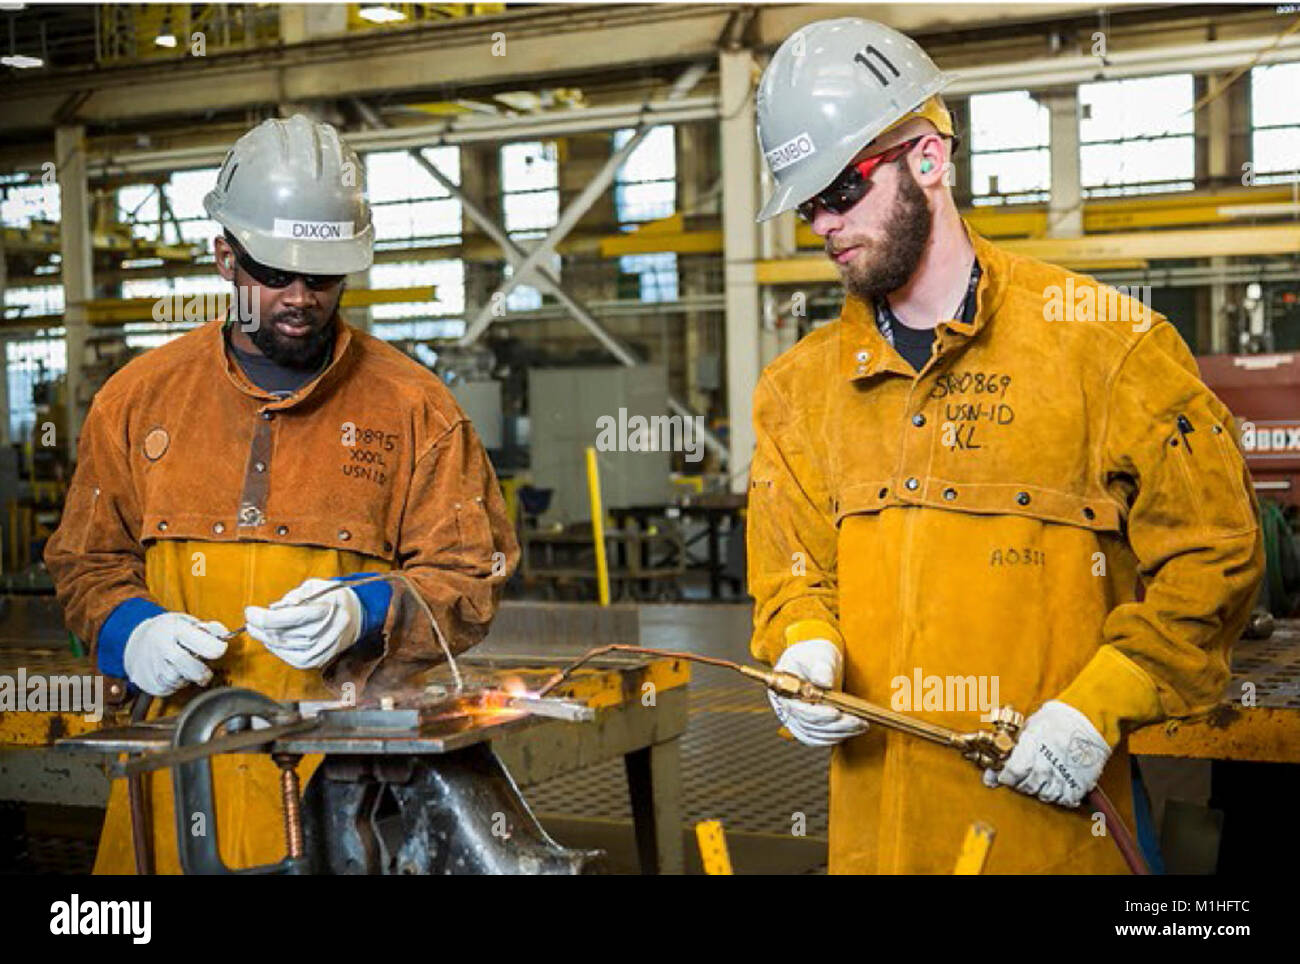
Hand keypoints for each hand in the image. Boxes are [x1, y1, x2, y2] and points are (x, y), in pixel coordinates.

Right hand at [123, 612, 229, 696]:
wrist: (137, 639)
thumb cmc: (168, 630)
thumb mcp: (188, 621)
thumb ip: (209, 629)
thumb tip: (225, 636)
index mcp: (174, 629)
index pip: (203, 643)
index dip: (217, 648)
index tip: (219, 649)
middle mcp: (161, 646)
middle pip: (187, 666)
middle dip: (202, 672)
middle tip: (206, 673)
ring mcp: (151, 664)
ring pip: (177, 680)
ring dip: (186, 678)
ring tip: (184, 667)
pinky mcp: (146, 681)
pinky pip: (167, 689)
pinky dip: (175, 684)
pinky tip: (172, 673)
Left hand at [243, 578, 361, 669]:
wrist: (358, 617)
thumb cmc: (334, 598)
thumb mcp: (316, 586)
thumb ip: (293, 597)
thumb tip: (271, 610)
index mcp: (327, 610)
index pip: (287, 618)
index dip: (263, 616)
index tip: (250, 611)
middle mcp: (326, 633)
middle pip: (282, 634)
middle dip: (260, 627)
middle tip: (249, 620)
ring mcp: (322, 650)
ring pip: (284, 647)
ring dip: (265, 638)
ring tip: (256, 628)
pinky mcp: (318, 660)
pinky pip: (290, 658)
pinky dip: (277, 649)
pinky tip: (271, 640)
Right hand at [767, 638, 867, 746]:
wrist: (817, 662)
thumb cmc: (815, 655)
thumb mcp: (819, 653)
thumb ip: (821, 666)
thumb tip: (824, 681)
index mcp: (784, 687)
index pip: (797, 708)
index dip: (817, 714)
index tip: (836, 712)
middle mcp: (787, 707)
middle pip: (808, 725)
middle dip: (835, 725)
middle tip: (857, 721)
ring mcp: (796, 718)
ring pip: (815, 735)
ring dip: (839, 732)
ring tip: (860, 725)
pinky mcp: (808, 726)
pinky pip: (819, 738)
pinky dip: (836, 736)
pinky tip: (852, 730)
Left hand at [984, 700, 1109, 806]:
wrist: (1089, 719)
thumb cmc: (1056, 720)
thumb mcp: (1028, 729)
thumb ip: (1010, 750)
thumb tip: (989, 775)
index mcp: (1030, 751)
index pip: (1011, 775)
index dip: (1006, 776)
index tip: (1006, 774)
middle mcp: (1045, 767)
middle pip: (1027, 787)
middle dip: (1022, 782)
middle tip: (1026, 773)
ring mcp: (1062, 777)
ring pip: (1045, 795)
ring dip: (1041, 789)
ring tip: (1043, 776)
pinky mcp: (1079, 784)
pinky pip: (1065, 800)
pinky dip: (1060, 795)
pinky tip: (1059, 783)